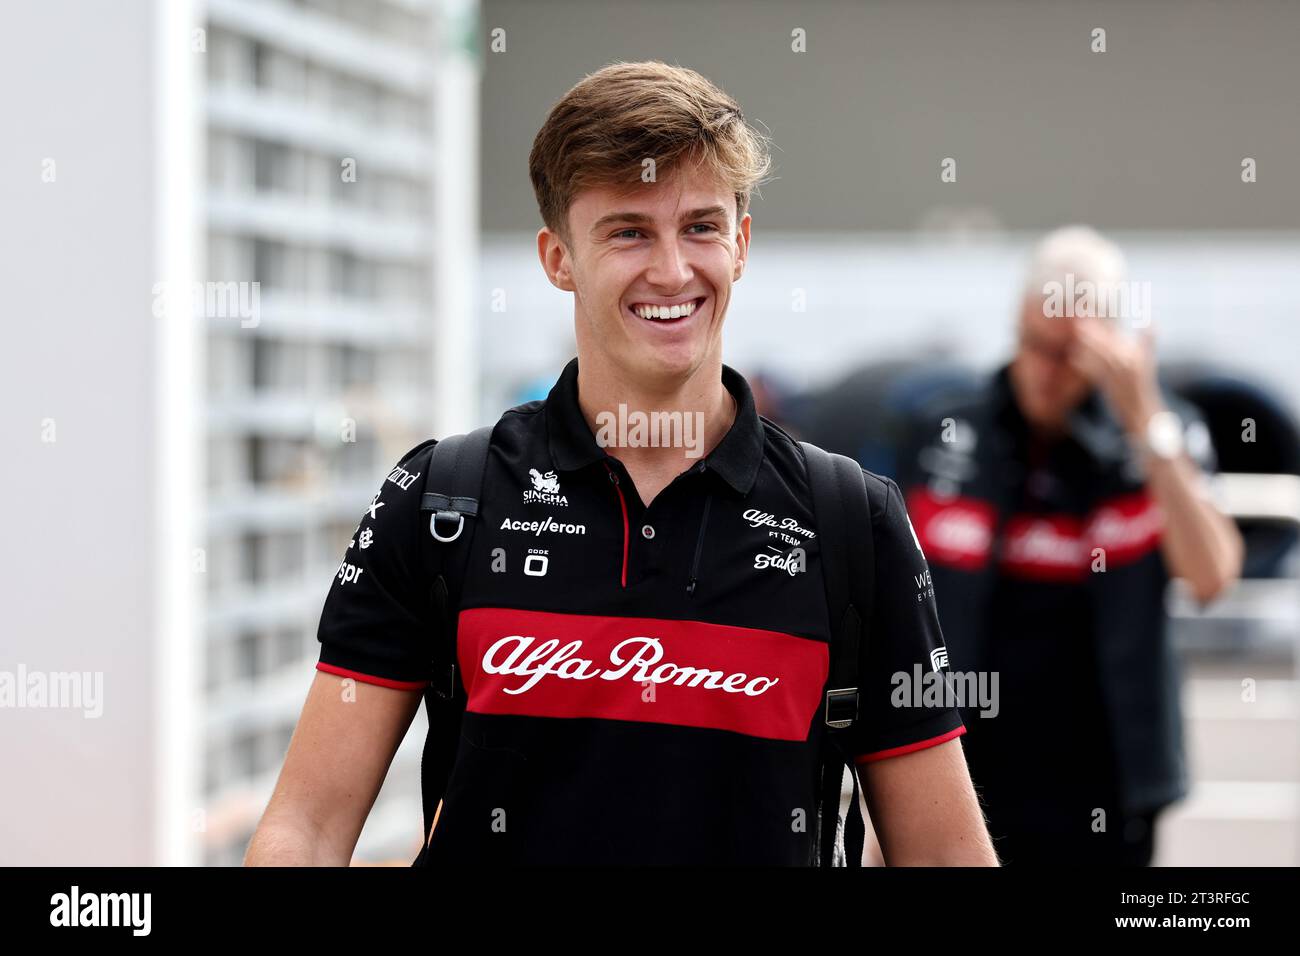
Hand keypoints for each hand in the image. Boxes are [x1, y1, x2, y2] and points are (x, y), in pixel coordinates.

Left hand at [1067, 316, 1164, 435]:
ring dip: (1091, 345)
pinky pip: (1098, 374)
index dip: (1104, 326)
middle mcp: (1131, 364)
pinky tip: (1074, 357)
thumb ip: (1147, 342)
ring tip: (1078, 334)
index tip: (1091, 313)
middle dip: (1096, 332)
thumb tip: (1151, 324)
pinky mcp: (1112, 388)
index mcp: (1138, 356)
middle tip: (1081, 320)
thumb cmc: (1142, 385)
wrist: (1141, 411)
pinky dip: (1086, 365)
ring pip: (1104, 357)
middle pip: (1111, 345)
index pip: (1118, 337)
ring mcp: (1121, 376)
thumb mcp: (1147, 362)